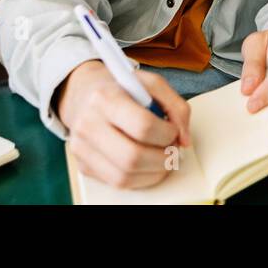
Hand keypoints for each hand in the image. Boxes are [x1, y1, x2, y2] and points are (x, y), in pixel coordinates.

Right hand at [58, 60, 189, 189]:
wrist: (84, 94)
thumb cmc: (121, 89)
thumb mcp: (151, 84)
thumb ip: (176, 106)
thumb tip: (185, 140)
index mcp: (105, 98)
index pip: (143, 126)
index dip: (167, 133)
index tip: (173, 132)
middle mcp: (88, 124)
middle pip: (133, 157)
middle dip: (162, 159)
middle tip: (172, 150)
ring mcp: (82, 147)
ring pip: (125, 176)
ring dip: (153, 172)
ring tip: (163, 159)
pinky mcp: (83, 165)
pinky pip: (117, 183)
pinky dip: (140, 179)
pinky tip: (148, 165)